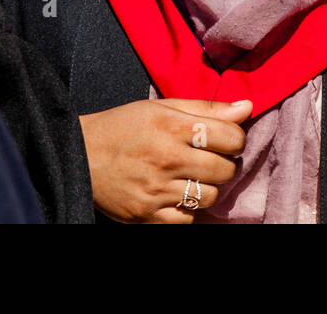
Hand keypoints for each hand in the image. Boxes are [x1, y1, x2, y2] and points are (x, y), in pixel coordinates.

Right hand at [79, 98, 251, 223]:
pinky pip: (187, 219)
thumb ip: (206, 108)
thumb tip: (247, 107)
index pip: (232, 137)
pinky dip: (186, 209)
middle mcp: (167, 158)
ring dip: (207, 187)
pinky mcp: (145, 215)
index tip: (224, 138)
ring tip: (191, 176)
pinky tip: (175, 194)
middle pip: (225, 170)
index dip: (235, 138)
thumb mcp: (162, 107)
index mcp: (172, 126)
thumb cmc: (123, 126)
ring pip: (210, 197)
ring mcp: (156, 190)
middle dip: (223, 164)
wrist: (79, 154)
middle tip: (207, 158)